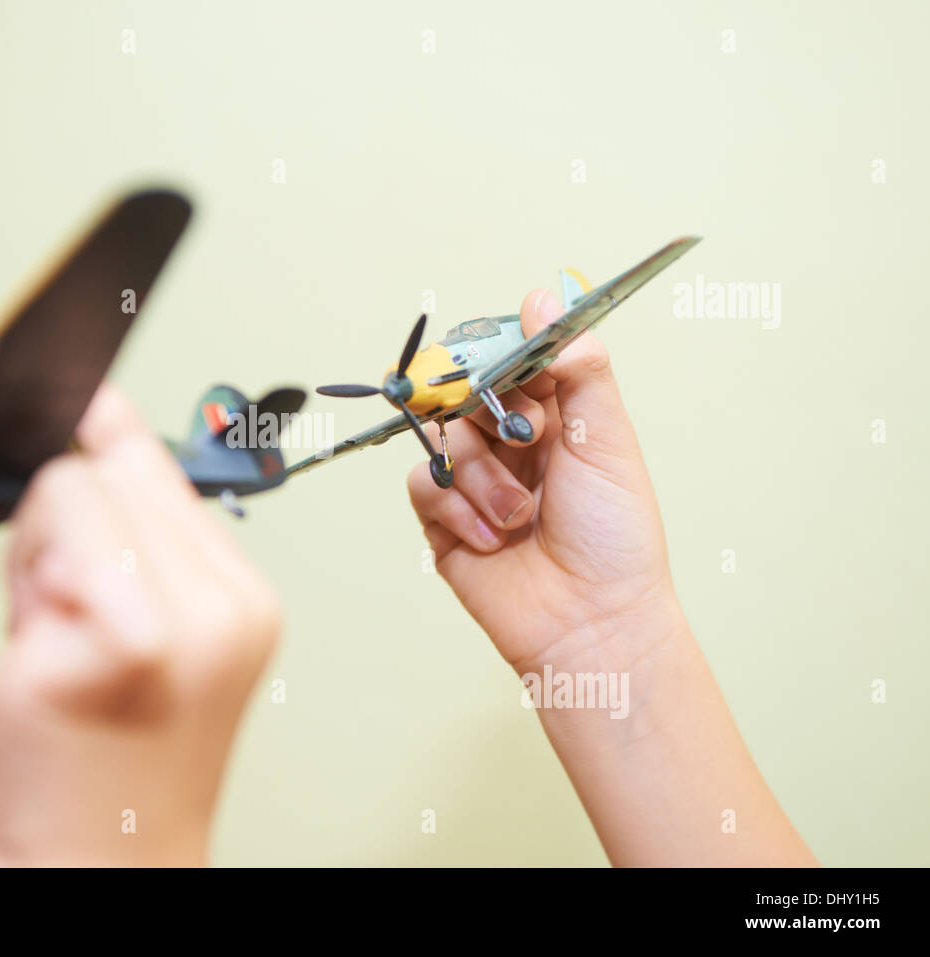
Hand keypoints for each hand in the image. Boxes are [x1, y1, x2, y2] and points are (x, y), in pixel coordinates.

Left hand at [0, 385, 281, 865]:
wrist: (96, 870)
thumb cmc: (108, 768)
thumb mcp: (144, 637)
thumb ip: (127, 534)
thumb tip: (95, 425)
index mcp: (241, 599)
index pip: (159, 468)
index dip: (101, 457)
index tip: (79, 420)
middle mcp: (221, 606)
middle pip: (110, 468)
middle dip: (62, 519)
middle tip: (57, 601)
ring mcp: (171, 624)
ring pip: (70, 491)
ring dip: (36, 553)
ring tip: (54, 633)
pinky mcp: (108, 644)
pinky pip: (39, 545)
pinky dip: (19, 589)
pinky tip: (41, 653)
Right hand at [411, 293, 814, 864]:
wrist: (590, 622)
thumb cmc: (614, 536)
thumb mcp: (604, 437)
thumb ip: (576, 365)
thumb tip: (541, 298)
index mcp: (553, 417)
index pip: (509, 360)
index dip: (502, 360)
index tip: (509, 371)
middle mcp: (509, 443)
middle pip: (464, 393)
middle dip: (489, 420)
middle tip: (522, 443)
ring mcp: (474, 481)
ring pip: (443, 439)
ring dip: (481, 478)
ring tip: (518, 518)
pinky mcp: (443, 520)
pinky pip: (423, 485)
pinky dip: (456, 510)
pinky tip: (491, 539)